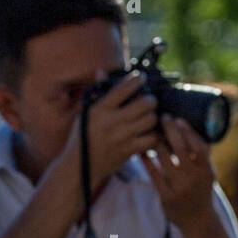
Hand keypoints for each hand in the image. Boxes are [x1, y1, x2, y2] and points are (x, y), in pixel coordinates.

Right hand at [63, 72, 159, 192]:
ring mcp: (122, 137)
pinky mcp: (130, 151)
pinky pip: (151, 139)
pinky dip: (155, 134)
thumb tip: (102, 72)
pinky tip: (151, 132)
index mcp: (100, 109)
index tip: (141, 77)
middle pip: (143, 104)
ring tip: (150, 116)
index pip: (122, 89)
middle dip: (150, 99)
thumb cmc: (83, 135)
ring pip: (150, 120)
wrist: (81, 165)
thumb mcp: (86, 112)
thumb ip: (97, 93)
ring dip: (154, 116)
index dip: (135, 80)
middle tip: (149, 100)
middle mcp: (112, 121)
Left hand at [142, 116, 217, 232]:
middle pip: (179, 147)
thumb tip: (194, 128)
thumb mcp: (208, 174)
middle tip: (162, 117)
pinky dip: (145, 158)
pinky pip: (152, 171)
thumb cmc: (201, 191)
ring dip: (155, 140)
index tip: (178, 119)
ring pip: (163, 157)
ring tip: (150, 131)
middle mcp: (194, 178)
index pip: (199, 146)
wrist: (198, 220)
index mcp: (206, 171)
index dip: (188, 131)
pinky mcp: (166, 196)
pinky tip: (141, 149)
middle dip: (170, 129)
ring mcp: (179, 187)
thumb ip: (202, 155)